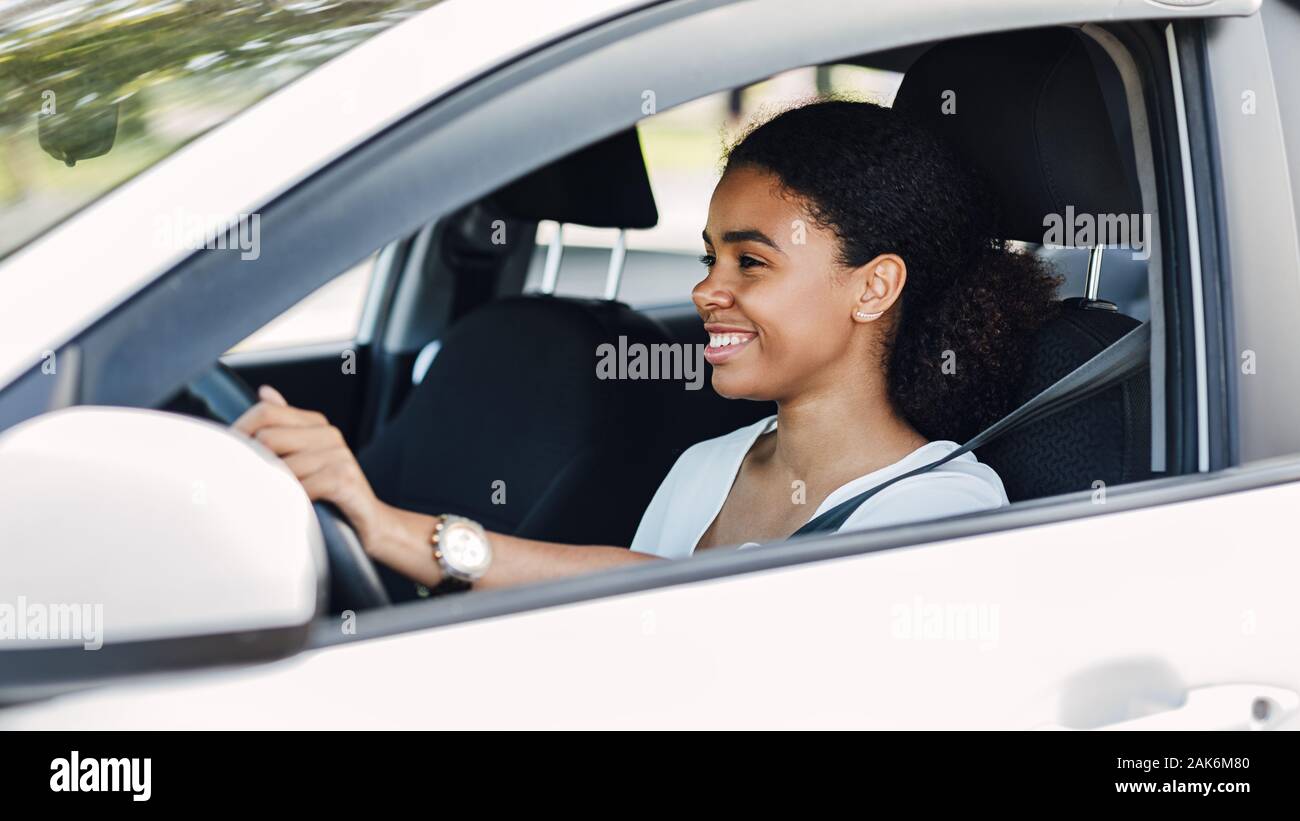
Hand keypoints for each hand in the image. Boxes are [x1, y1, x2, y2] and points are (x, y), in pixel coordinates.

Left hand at [232, 386, 387, 543]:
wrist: (372, 524)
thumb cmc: (332, 494)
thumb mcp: (309, 456)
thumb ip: (286, 426)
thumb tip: (264, 391)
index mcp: (317, 424)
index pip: (266, 412)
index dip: (240, 431)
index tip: (228, 455)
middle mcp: (329, 434)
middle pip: (267, 438)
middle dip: (253, 464)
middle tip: (248, 486)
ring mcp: (338, 455)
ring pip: (280, 466)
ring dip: (272, 488)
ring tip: (271, 503)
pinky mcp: (343, 479)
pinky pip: (299, 487)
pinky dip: (291, 502)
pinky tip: (293, 511)